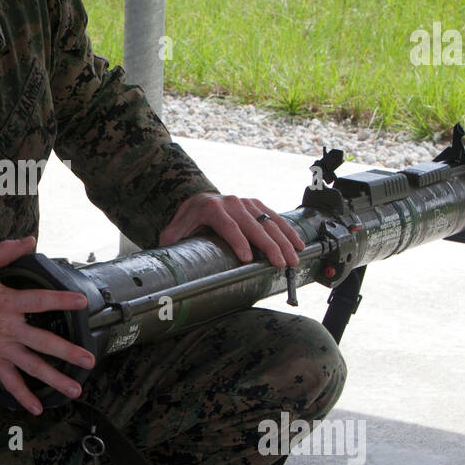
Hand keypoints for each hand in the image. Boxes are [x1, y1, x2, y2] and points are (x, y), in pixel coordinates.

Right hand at [0, 236, 95, 415]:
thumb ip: (6, 251)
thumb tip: (30, 240)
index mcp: (5, 302)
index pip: (38, 301)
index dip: (60, 300)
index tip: (82, 302)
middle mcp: (6, 328)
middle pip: (41, 342)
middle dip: (67, 352)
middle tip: (89, 359)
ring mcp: (1, 348)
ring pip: (31, 366)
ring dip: (54, 379)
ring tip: (75, 389)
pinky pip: (9, 381)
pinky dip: (22, 396)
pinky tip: (38, 408)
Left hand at [158, 192, 303, 267]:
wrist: (198, 200)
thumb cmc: (188, 221)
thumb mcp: (175, 230)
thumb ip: (172, 241)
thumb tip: (165, 255)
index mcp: (211, 208)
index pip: (227, 226)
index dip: (238, 242)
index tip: (247, 258)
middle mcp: (231, 202)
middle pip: (253, 225)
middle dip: (269, 246)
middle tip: (280, 264)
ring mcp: (246, 202)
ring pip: (269, 222)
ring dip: (284, 241)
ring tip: (294, 259)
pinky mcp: (257, 205)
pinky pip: (276, 217)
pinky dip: (289, 231)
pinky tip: (299, 244)